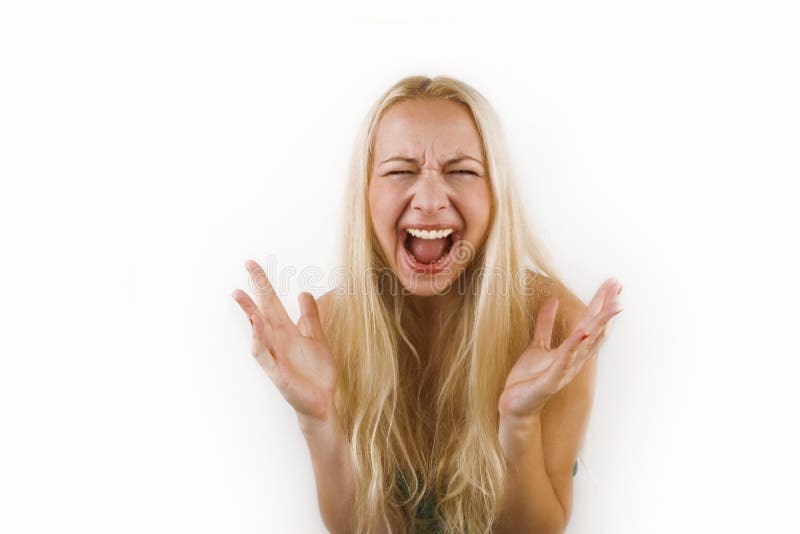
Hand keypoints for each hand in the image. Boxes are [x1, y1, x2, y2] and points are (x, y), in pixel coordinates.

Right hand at [231, 259, 337, 429]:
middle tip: (247, 266)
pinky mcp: (278, 373)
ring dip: (250, 314)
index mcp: (287, 331)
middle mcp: (278, 341)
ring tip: (241, 296)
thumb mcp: (317, 338)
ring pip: (259, 332)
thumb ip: (310, 317)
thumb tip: (303, 293)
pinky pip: (264, 355)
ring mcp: (275, 356)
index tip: (252, 265)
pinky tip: (256, 325)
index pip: (272, 302)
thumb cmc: (317, 373)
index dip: (263, 284)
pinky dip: (259, 340)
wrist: (323, 402)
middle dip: (255, 290)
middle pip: (263, 311)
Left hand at [498, 278, 622, 422]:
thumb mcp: (538, 345)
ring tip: (613, 305)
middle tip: (618, 286)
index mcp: (572, 351)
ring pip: (586, 343)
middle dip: (606, 307)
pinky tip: (583, 333)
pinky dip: (574, 347)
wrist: (515, 407)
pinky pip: (564, 361)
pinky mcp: (550, 380)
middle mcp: (573, 359)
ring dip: (599, 323)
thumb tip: (552, 299)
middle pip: (594, 329)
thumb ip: (546, 324)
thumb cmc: (528, 379)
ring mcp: (564, 370)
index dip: (601, 303)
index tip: (613, 284)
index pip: (590, 322)